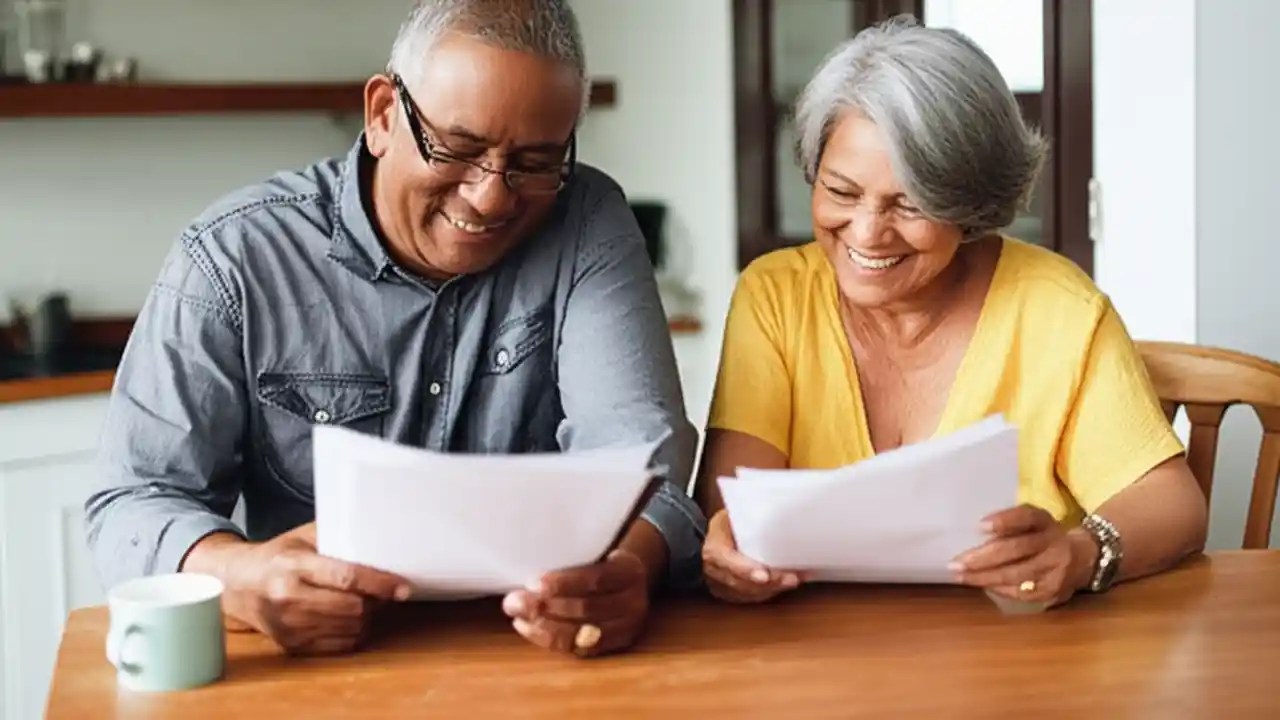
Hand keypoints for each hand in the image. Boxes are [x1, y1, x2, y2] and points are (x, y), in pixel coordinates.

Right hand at [193, 523, 411, 654]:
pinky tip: (354, 618)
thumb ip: (338, 536)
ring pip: (350, 629)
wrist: (237, 585)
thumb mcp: (303, 537)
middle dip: (377, 602)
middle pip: (352, 609)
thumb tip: (381, 537)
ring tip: (370, 602)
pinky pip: (339, 646)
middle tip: (387, 591)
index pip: (346, 578)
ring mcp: (290, 626)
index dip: (379, 584)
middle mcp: (289, 598)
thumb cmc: (277, 556)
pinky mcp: (292, 645)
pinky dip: (355, 633)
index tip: (403, 588)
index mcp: (294, 566)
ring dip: (369, 618)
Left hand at [502, 549, 649, 657]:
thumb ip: (574, 554)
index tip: (532, 582)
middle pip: (587, 609)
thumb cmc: (603, 560)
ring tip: (518, 616)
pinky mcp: (615, 646)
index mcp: (629, 571)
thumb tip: (529, 564)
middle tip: (514, 602)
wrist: (632, 580)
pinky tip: (529, 628)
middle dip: (546, 607)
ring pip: (582, 633)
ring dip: (543, 626)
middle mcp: (634, 602)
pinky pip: (580, 650)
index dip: (563, 583)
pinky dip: (550, 640)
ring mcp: (627, 628)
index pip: (596, 579)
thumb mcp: (598, 549)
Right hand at [702, 509, 803, 602]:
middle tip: (791, 578)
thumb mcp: (725, 518)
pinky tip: (786, 584)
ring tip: (794, 579)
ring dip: (774, 589)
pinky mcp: (733, 596)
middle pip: (744, 583)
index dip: (746, 570)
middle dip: (769, 582)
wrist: (701, 550)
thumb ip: (741, 517)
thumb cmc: (718, 532)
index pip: (728, 564)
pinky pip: (754, 598)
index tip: (764, 574)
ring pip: (751, 593)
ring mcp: (724, 588)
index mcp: (714, 552)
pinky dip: (771, 592)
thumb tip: (767, 505)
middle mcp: (717, 574)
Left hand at [950, 504, 1093, 606]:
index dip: (1004, 520)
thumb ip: (1009, 523)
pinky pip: (1021, 592)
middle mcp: (1054, 543)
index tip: (979, 525)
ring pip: (1017, 575)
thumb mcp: (1033, 521)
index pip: (1026, 517)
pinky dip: (998, 589)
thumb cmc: (1043, 536)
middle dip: (983, 558)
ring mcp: (1057, 570)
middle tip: (956, 563)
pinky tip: (981, 585)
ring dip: (984, 577)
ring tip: (961, 577)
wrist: (1085, 558)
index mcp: (1045, 521)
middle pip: (1017, 550)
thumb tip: (975, 534)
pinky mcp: (1054, 591)